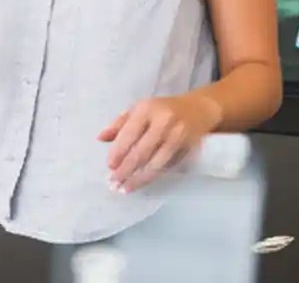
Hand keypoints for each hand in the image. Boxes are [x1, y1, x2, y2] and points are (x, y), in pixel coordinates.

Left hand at [98, 93, 222, 193]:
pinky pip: (167, 166)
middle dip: (126, 170)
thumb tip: (100, 138)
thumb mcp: (139, 109)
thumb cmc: (161, 109)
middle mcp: (163, 122)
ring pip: (155, 163)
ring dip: (139, 178)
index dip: (118, 152)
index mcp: (146, 109)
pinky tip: (142, 183)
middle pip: (141, 151)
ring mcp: (177, 136)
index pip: (129, 133)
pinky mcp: (186, 148)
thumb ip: (119, 124)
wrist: (198, 109)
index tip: (109, 166)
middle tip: (114, 183)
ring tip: (125, 188)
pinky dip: (153, 176)